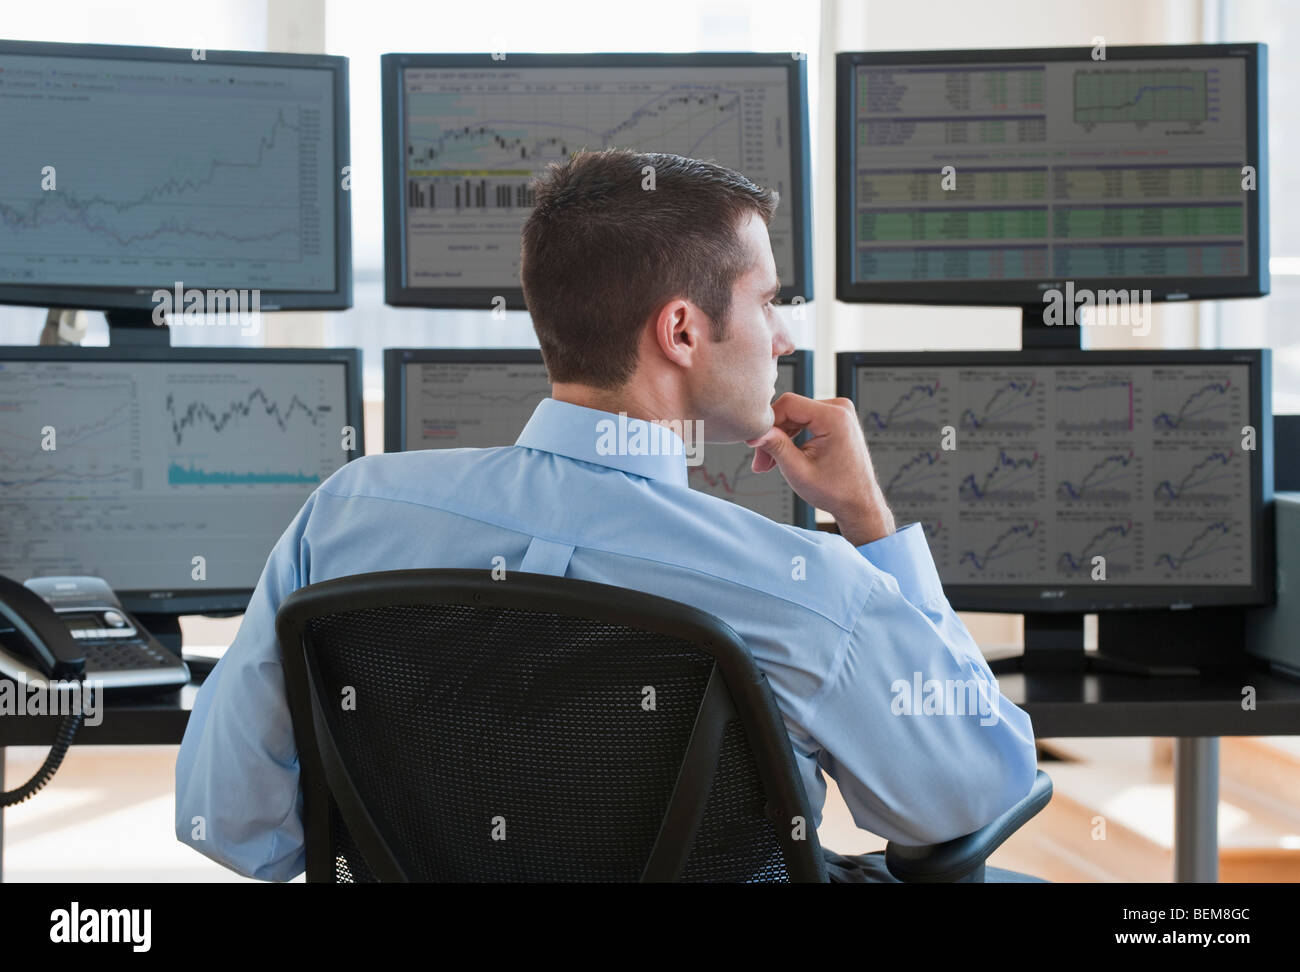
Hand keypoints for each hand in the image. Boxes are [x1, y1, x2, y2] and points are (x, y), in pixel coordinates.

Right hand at [746, 394, 895, 545]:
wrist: (859, 503)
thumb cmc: (837, 491)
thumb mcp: (799, 470)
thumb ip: (776, 447)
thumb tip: (754, 433)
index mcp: (835, 417)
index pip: (789, 403)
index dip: (767, 422)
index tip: (754, 442)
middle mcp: (840, 409)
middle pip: (791, 410)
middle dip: (772, 435)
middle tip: (760, 462)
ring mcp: (839, 413)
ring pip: (795, 416)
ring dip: (780, 438)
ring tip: (769, 464)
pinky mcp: (836, 420)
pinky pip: (805, 421)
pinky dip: (792, 438)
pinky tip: (783, 456)